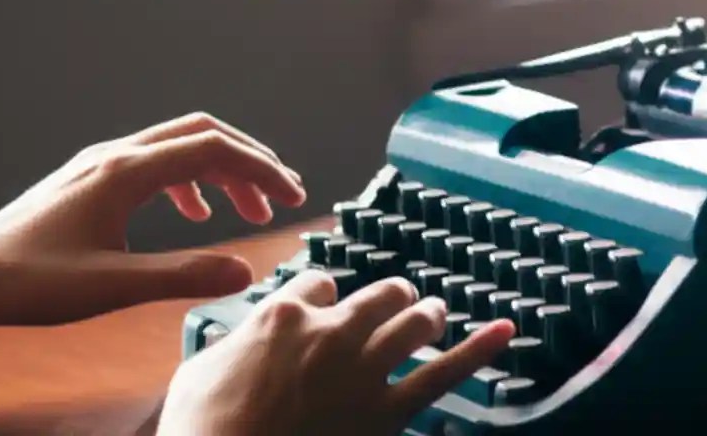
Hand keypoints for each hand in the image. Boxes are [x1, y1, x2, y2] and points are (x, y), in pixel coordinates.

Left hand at [0, 112, 305, 326]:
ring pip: (181, 147)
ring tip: (249, 211)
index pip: (213, 149)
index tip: (292, 196)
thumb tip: (244, 271)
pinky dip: (191, 182)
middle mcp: (117, 155)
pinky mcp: (93, 179)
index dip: (261, 169)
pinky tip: (196, 217)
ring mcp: (103, 163)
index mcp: (127, 171)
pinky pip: (158, 164)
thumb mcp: (114, 285)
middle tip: (283, 194)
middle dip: (250, 161)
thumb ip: (183, 275)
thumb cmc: (32, 280)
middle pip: (203, 134)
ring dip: (222, 172)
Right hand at [158, 270, 515, 435]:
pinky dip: (478, 350)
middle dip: (389, 297)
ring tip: (432, 314)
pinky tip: (505, 331)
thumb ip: (234, 345)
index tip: (322, 313)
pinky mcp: (387, 411)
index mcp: (282, 316)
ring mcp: (363, 370)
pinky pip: (443, 373)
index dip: (323, 299)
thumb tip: (241, 340)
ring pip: (413, 322)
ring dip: (426, 314)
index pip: (318, 285)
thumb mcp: (200, 371)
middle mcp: (330, 333)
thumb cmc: (200, 431)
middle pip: (377, 295)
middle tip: (394, 304)